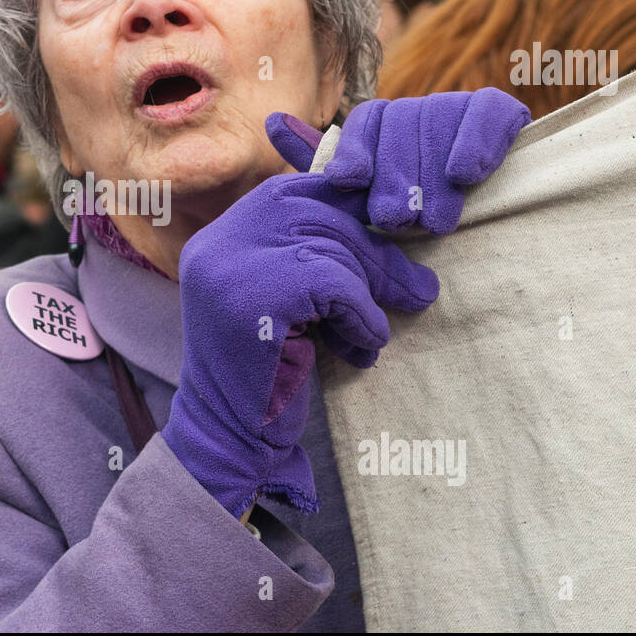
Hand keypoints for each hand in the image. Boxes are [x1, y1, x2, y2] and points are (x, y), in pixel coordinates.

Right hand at [162, 172, 439, 517]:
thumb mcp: (289, 302)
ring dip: (371, 291)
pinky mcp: (252, 300)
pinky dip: (362, 317)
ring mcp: (229, 269)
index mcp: (220, 238)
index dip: (347, 206)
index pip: (292, 192)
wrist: (232, 443)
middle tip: (418, 290)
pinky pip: (334, 285)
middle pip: (316, 215)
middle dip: (375, 252)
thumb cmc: (271, 376)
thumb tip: (391, 209)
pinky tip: (361, 349)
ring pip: (329, 248)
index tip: (391, 234)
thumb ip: (312, 256)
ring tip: (375, 333)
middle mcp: (217, 244)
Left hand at [267, 87, 529, 234]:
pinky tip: (465, 175)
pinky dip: (475, 142)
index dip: (354, 151)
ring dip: (434, 177)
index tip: (346, 181)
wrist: (490, 225)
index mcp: (382, 124)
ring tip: (434, 222)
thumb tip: (273, 120)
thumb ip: (322, 159)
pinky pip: (486, 115)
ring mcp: (458, 106)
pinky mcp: (501, 111)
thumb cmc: (411, 216)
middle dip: (395, 177)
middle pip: (400, 129)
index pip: (366, 124)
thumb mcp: (362, 196)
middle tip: (393, 220)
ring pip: (439, 126)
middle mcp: (417, 109)